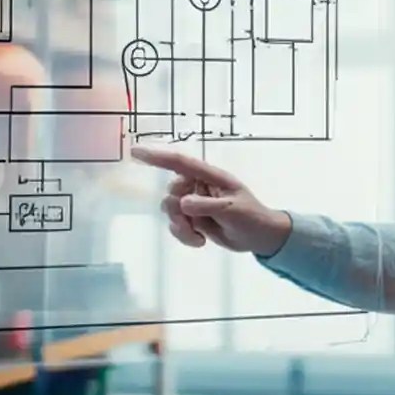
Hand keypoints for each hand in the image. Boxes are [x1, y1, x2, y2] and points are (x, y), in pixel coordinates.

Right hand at [129, 146, 291, 255]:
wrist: (259, 238)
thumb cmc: (251, 218)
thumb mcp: (232, 210)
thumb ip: (207, 205)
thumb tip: (183, 203)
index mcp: (210, 176)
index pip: (180, 163)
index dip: (157, 157)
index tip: (135, 152)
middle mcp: (199, 186)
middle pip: (171, 192)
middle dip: (177, 212)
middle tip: (194, 226)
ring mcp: (195, 202)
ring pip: (170, 211)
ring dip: (181, 227)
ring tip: (200, 237)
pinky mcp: (192, 218)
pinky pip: (175, 225)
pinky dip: (184, 235)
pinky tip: (200, 241)